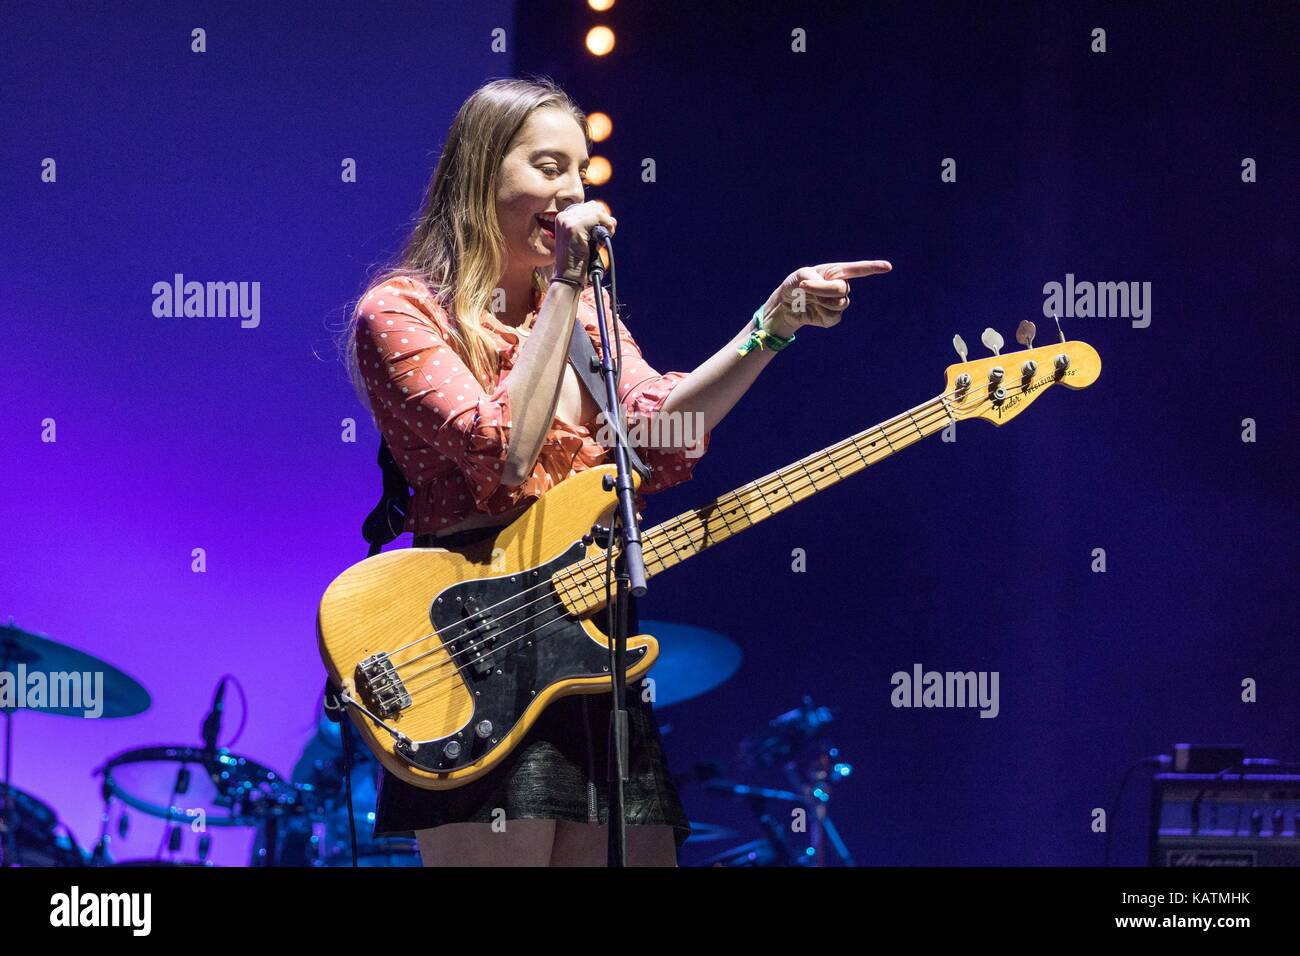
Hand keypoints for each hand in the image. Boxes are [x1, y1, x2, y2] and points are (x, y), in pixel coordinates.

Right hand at [554, 201, 617, 282]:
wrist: (568, 277)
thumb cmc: (578, 262)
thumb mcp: (585, 240)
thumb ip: (594, 227)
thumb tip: (612, 219)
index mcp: (563, 218)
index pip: (588, 207)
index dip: (601, 217)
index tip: (605, 231)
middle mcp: (563, 217)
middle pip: (593, 206)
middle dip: (604, 219)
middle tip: (607, 234)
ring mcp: (567, 221)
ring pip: (597, 210)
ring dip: (606, 223)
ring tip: (605, 238)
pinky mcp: (574, 227)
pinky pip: (598, 217)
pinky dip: (607, 225)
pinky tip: (606, 237)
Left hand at [761, 259, 892, 334]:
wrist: (785, 304)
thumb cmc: (794, 284)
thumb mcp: (801, 275)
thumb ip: (815, 279)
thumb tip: (827, 290)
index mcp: (836, 272)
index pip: (858, 270)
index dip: (873, 268)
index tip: (888, 267)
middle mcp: (841, 287)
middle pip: (842, 289)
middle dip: (822, 289)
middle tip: (804, 287)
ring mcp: (838, 303)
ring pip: (839, 303)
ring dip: (820, 300)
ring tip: (809, 298)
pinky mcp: (832, 318)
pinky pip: (834, 316)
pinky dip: (821, 312)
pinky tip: (813, 309)